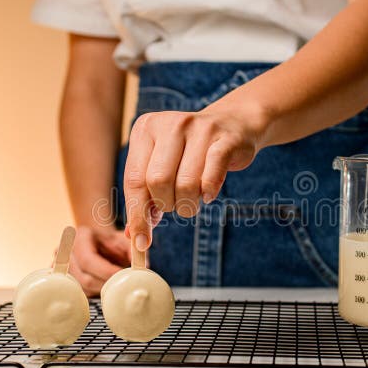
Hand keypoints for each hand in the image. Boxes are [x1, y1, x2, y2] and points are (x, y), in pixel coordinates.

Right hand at [69, 225, 130, 295]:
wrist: (98, 242)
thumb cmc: (112, 241)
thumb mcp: (125, 240)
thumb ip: (134, 250)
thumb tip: (143, 266)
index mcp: (80, 237)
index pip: (88, 260)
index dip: (106, 272)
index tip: (124, 277)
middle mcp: (66, 251)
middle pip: (83, 277)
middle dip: (106, 285)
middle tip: (123, 285)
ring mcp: (62, 266)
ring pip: (82, 287)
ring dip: (101, 290)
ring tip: (117, 285)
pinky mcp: (66, 279)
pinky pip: (81, 292)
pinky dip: (96, 292)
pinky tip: (107, 286)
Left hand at [123, 105, 264, 250]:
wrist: (234, 124)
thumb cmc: (191, 153)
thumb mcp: (163, 167)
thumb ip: (146, 197)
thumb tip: (133, 236)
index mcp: (145, 130)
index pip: (133, 180)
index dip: (137, 215)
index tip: (141, 242)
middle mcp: (169, 124)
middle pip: (158, 182)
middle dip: (168, 205)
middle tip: (178, 204)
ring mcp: (199, 128)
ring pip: (185, 183)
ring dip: (189, 203)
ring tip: (195, 198)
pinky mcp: (225, 139)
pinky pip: (211, 176)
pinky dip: (208, 193)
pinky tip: (208, 194)